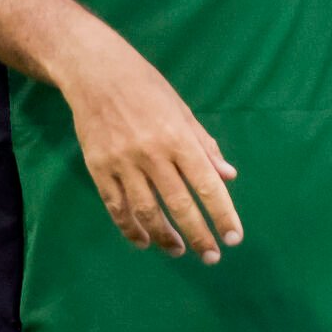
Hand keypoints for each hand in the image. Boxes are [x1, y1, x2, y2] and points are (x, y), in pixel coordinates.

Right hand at [55, 27, 242, 263]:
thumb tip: (228, 176)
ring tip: (179, 251)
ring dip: (165, 236)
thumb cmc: (149, 89)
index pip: (206, 184)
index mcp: (179, 137)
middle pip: (178, 204)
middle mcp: (152, 153)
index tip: (233, 237)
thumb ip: (205, 146)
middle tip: (212, 256)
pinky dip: (129, 229)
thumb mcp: (183, 111)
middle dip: (198, 234)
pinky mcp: (99, 168)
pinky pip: (116, 207)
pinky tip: (144, 241)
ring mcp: (123, 163)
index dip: (222, 213)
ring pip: (146, 212)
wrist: (97, 74)